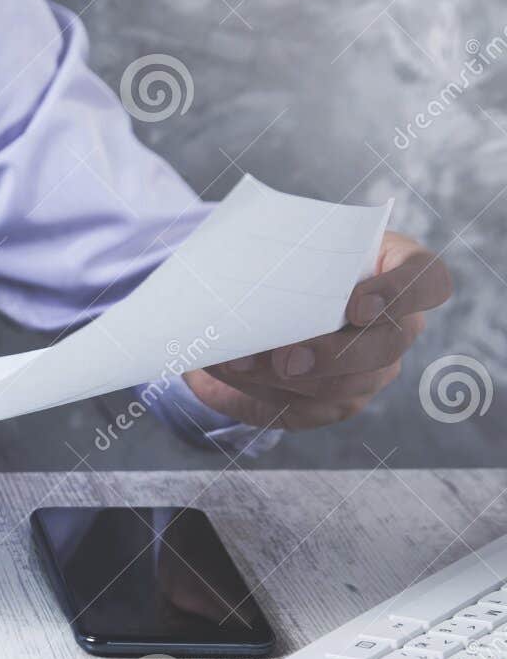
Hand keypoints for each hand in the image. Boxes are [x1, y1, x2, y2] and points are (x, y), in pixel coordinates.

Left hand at [183, 231, 451, 429]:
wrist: (266, 302)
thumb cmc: (291, 262)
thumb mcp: (289, 249)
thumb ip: (279, 260)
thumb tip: (230, 286)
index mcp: (398, 272)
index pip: (429, 281)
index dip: (400, 295)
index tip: (356, 306)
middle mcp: (396, 326)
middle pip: (387, 346)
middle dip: (333, 356)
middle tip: (285, 359)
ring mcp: (373, 369)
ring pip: (347, 386)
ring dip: (286, 381)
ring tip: (237, 364)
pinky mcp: (338, 402)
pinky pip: (310, 410)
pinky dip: (265, 396)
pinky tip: (230, 379)